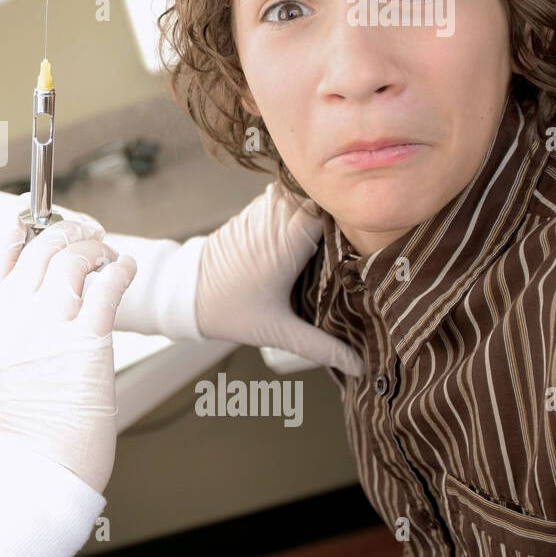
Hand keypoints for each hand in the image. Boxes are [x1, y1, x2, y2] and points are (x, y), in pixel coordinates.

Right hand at [0, 217, 137, 493]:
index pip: (2, 255)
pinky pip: (109, 284)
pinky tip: (126, 268)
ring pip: (76, 258)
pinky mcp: (89, 338)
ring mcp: (53, 323)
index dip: (22, 229)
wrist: (38, 463)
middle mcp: (19, 313)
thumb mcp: (6, 364)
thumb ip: (19, 328)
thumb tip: (43, 302)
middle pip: (43, 247)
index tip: (35, 217)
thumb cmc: (29, 425)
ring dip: (96, 247)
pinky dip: (122, 268)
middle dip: (68, 231)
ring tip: (107, 252)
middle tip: (87, 233)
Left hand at [197, 182, 363, 376]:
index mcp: (284, 245)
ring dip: (319, 202)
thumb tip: (360, 366)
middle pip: (319, 195)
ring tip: (339, 225)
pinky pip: (284, 195)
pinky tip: (311, 224)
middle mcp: (272, 221)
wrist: (186, 292)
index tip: (370, 229)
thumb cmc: (230, 311)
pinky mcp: (252, 211)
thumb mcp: (278, 332)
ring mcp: (260, 211)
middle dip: (340, 207)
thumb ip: (322, 346)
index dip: (351, 213)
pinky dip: (300, 203)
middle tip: (361, 228)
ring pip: (302, 190)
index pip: (327, 208)